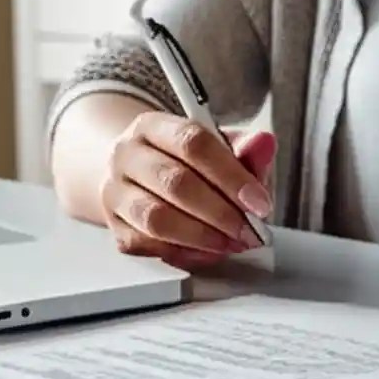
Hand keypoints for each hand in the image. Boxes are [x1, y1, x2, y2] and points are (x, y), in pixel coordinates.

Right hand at [100, 111, 274, 269]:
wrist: (135, 175)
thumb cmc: (182, 162)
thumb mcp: (216, 146)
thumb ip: (244, 150)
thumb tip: (264, 145)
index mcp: (152, 126)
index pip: (193, 143)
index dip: (231, 175)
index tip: (259, 202)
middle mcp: (126, 155)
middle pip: (175, 183)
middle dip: (221, 213)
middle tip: (249, 230)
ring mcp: (115, 192)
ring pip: (157, 219)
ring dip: (202, 237)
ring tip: (230, 243)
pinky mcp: (114, 226)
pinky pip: (148, 245)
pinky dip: (182, 252)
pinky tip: (206, 251)